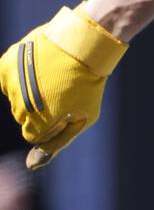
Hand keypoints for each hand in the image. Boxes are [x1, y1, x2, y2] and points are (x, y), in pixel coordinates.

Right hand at [0, 3, 127, 169]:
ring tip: (52, 79)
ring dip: (29, 94)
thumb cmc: (88, 84)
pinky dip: (20, 78)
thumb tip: (31, 165)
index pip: (34, 136)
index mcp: (39, 121)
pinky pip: (8, 80)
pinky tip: (39, 70)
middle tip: (61, 92)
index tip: (65, 111)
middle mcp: (20, 105)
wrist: (83, 44)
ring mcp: (11, 84)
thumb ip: (57, 143)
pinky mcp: (5, 65)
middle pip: (23, 118)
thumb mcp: (83, 118)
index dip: (51, 125)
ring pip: (14, 99)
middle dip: (39, 111)